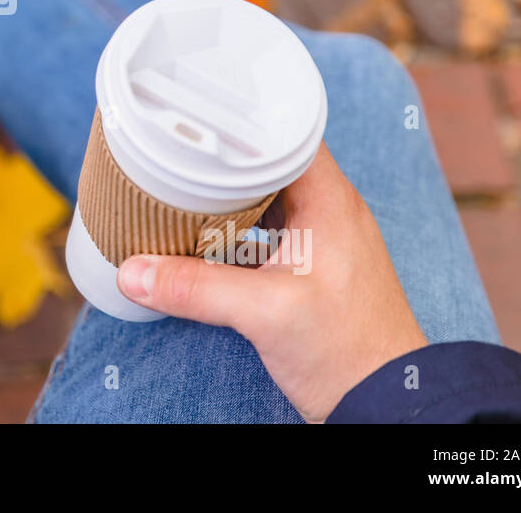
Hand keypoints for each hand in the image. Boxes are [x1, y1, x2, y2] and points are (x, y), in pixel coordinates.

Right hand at [116, 142, 426, 421]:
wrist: (386, 402)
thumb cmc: (350, 351)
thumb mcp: (265, 313)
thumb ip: (196, 289)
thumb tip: (134, 272)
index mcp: (330, 200)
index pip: (284, 132)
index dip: (240, 120)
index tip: (196, 117)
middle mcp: (329, 210)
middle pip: (267, 162)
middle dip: (221, 159)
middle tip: (174, 152)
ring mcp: (322, 238)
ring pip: (265, 197)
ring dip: (226, 197)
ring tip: (179, 190)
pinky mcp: (312, 267)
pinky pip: (266, 230)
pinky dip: (234, 228)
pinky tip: (204, 238)